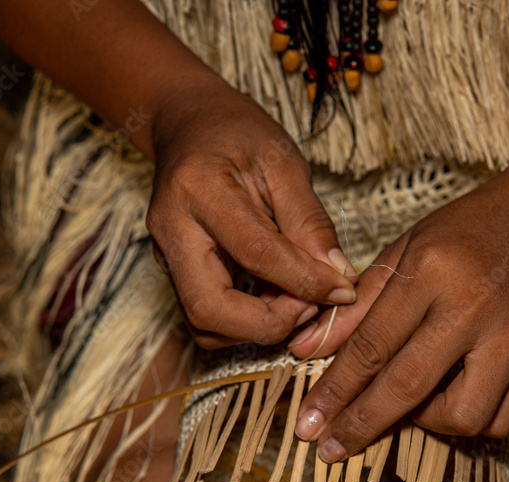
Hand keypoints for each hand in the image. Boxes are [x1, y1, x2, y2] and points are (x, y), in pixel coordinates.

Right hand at [145, 76, 355, 348]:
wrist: (189, 125)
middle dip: (269, 323)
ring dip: (257, 327)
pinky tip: (277, 296)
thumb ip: (310, 222)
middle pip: (209, 309)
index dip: (305, 281)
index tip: (343, 289)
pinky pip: (207, 317)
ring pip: (204, 325)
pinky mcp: (173, 272)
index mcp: (200, 189)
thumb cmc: (237, 135)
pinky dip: (246, 321)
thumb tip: (338, 275)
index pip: (256, 253)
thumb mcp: (285, 163)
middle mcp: (172, 230)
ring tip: (297, 299)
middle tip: (312, 305)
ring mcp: (166, 255)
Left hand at [288, 176, 508, 461]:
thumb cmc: (466, 231)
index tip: (308, 423)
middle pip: (408, 386)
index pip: (373, 345)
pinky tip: (448, 403)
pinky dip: (469, 423)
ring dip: (425, 423)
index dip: (335, 390)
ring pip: (463, 416)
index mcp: (434, 271)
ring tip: (409, 405)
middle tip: (329, 448)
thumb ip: (354, 306)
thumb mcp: (403, 251)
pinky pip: (501, 420)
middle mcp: (475, 307)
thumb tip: (305, 351)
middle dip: (361, 424)